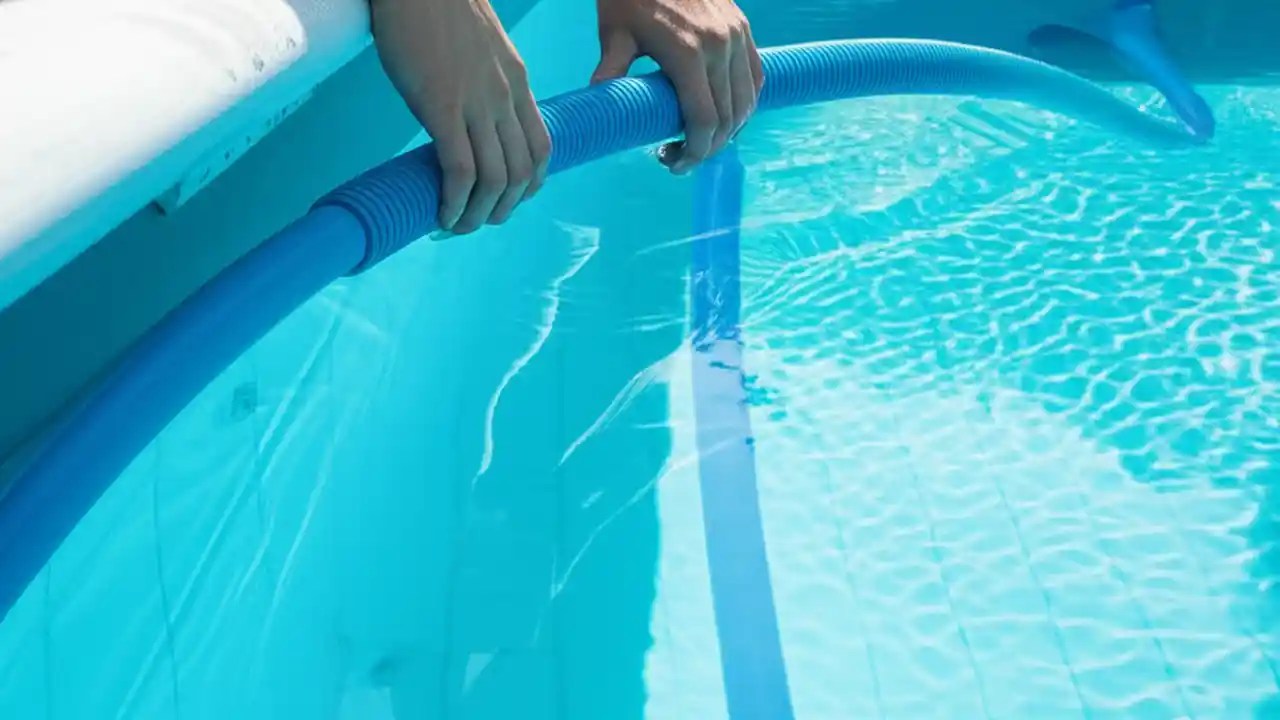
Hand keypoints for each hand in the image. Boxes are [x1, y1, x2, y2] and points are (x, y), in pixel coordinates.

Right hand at [372, 0, 550, 232]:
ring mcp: (476, 104)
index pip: (541, 147)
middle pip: (521, 172)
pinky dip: (455, 201)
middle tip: (479, 222)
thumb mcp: (480, 49)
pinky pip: (460, 169)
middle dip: (504, 208)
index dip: (531, 184)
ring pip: (495, 179)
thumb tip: (470, 111)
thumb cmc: (436, 9)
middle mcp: (504, 98)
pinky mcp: (442, 107)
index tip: (511, 200)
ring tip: (457, 226)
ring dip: (479, 215)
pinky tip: (441, 213)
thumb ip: (486, 81)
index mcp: (516, 84)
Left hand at [592, 0, 762, 173]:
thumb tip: (594, 106)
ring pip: (746, 102)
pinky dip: (744, 103)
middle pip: (728, 119)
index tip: (675, 163)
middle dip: (709, 148)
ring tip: (701, 139)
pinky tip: (724, 114)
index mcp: (686, 53)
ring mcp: (736, 37)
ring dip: (729, 130)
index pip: (704, 120)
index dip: (695, 152)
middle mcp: (718, 47)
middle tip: (681, 157)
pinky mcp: (743, 30)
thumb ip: (610, 71)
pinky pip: (755, 78)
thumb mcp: (614, 33)